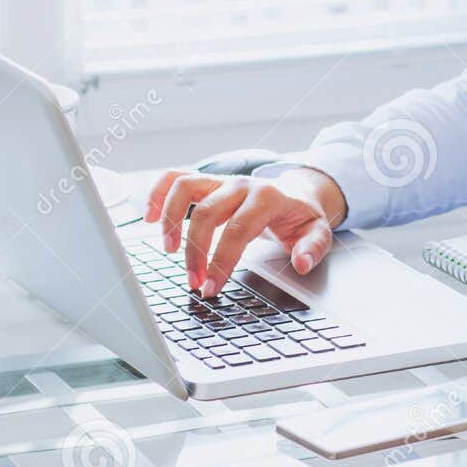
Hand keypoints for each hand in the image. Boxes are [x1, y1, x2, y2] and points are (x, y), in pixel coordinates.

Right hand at [143, 167, 345, 295]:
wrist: (299, 193)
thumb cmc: (302, 217)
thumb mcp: (318, 233)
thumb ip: (312, 248)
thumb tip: (300, 263)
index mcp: (268, 197)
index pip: (237, 230)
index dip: (220, 261)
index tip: (210, 287)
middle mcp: (242, 184)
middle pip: (206, 213)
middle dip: (196, 253)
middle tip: (194, 282)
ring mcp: (223, 181)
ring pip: (184, 187)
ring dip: (170, 219)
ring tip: (168, 251)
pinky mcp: (209, 182)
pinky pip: (176, 178)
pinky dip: (157, 194)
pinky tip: (148, 217)